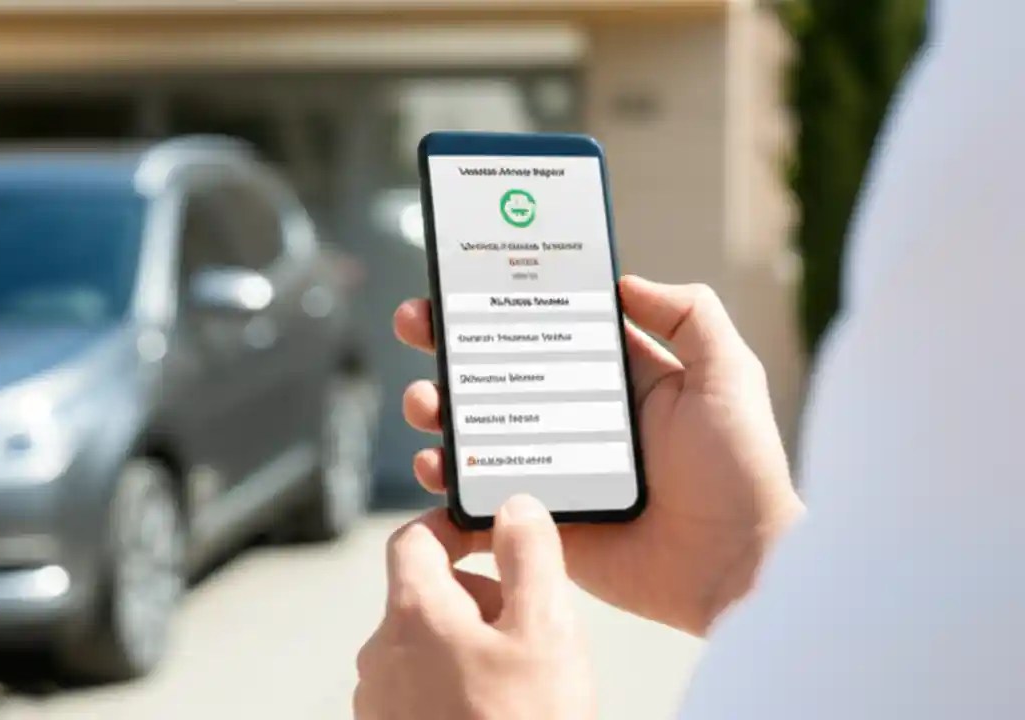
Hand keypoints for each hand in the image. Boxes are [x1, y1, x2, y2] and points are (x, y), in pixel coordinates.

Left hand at [355, 496, 596, 719]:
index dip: (457, 527)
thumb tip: (514, 506)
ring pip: (424, 645)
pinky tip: (495, 716)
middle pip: (425, 593)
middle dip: (478, 597)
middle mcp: (380, 654)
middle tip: (529, 630)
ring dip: (468, 646)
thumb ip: (529, 554)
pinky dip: (454, 688)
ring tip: (518, 684)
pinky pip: (419, 691)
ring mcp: (378, 703)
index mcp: (413, 613)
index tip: (496, 540)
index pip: (415, 537)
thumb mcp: (546, 631)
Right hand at [395, 276, 803, 635]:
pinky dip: (445, 483)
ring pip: (473, 430)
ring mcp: (549, 468)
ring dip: (435, 408)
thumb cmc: (741, 471)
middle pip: (493, 371)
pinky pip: (477, 497)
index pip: (543, 328)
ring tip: (426, 402)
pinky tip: (436, 466)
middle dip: (446, 345)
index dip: (501, 303)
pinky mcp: (537, 517)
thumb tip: (624, 282)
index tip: (461, 280)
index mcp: (612, 378)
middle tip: (417, 325)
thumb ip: (691, 316)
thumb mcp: (728, 375)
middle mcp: (571, 417)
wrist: (735, 567)